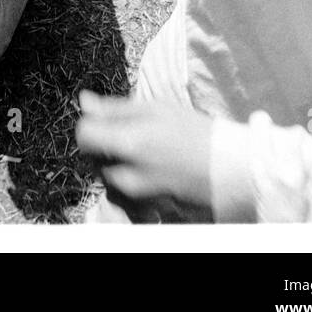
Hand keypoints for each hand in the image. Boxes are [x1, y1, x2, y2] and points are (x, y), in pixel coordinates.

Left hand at [75, 90, 213, 215]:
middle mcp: (127, 175)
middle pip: (92, 157)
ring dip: (114, 164)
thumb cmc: (195, 133)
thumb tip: (84, 101)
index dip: (91, 124)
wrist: (227, 170)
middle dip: (103, 145)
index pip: (83, 135)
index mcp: (129, 143)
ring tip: (141, 153)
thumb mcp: (156, 109)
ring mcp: (135, 197)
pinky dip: (126, 184)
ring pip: (106, 177)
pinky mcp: (144, 209)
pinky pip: (121, 196)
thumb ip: (115, 108)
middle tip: (128, 134)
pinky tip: (147, 171)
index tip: (104, 121)